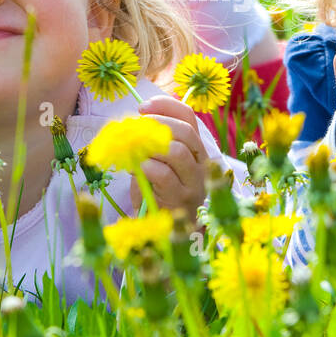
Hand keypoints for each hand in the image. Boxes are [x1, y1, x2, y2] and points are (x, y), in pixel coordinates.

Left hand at [132, 95, 209, 220]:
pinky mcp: (181, 199)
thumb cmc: (159, 192)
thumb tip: (133, 121)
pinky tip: (137, 168)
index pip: (189, 117)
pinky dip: (146, 166)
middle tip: (134, 128)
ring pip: (178, 152)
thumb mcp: (158, 162)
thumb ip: (152, 142)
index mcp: (196, 148)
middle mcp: (202, 163)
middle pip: (186, 132)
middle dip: (156, 124)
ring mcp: (194, 183)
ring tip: (134, 150)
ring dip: (150, 146)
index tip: (142, 107)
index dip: (165, 106)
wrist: (166, 231)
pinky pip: (164, 175)